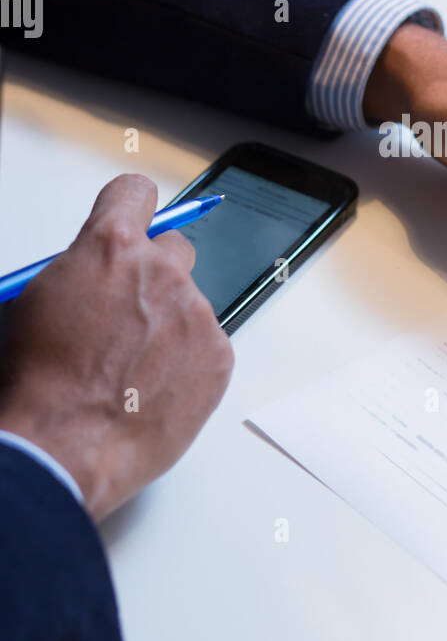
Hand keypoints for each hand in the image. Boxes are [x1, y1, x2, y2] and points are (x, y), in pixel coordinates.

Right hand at [0, 175, 233, 519]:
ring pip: (189, 304)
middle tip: (127, 312)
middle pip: (174, 248)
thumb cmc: (38, 380)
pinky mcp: (219, 358)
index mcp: (112, 247)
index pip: (136, 193)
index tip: (132, 222)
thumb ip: (76, 269)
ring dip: (167, 324)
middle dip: (153, 272)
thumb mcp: (33, 300)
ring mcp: (198, 315)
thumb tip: (92, 269)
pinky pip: (207, 345)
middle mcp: (163, 272)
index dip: (131, 208)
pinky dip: (186, 362)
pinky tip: (151, 389)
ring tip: (130, 368)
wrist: (63, 447)